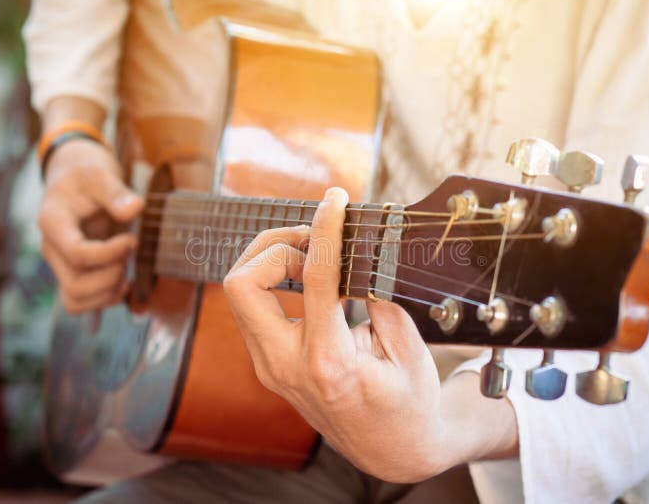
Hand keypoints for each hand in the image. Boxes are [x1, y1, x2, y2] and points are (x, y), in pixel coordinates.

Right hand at [39, 139, 143, 312]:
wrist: (73, 182)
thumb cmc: (85, 177)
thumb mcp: (100, 174)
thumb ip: (116, 191)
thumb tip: (135, 209)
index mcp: (53, 222)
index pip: (77, 254)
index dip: (110, 254)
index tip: (133, 240)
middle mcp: (51, 249)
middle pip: (75, 285)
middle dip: (111, 276)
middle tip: (130, 253)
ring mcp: (59, 265)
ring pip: (75, 301)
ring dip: (108, 293)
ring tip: (126, 269)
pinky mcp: (70, 274)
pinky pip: (80, 303)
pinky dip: (104, 299)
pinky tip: (124, 282)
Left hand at [224, 188, 464, 481]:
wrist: (390, 450)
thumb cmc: (408, 401)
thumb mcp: (407, 344)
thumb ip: (376, 294)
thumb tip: (355, 248)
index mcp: (327, 361)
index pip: (314, 276)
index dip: (325, 228)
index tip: (335, 200)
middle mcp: (285, 365)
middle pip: (243, 282)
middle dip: (274, 245)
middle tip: (314, 241)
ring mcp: (270, 368)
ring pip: (241, 293)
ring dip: (272, 262)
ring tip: (314, 258)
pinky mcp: (268, 364)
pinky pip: (255, 309)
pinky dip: (276, 282)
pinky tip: (309, 280)